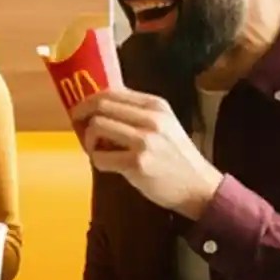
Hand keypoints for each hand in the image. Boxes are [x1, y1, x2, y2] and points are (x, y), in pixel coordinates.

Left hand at [71, 88, 224, 219]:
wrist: (199, 187)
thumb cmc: (176, 156)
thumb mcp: (163, 124)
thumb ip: (136, 112)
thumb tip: (99, 103)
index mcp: (156, 105)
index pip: (111, 92)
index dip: (88, 101)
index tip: (81, 112)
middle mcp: (151, 118)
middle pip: (100, 105)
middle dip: (82, 116)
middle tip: (80, 128)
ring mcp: (144, 141)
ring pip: (96, 127)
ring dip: (88, 140)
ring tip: (97, 150)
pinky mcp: (137, 164)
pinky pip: (99, 156)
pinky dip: (96, 160)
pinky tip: (106, 164)